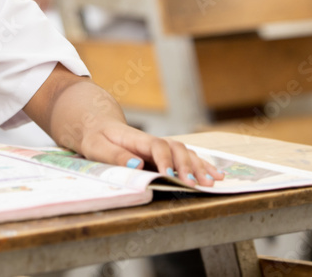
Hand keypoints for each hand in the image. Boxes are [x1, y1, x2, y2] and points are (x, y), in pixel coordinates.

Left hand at [75, 121, 223, 185]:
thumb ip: (114, 155)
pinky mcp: (164, 155)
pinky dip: (202, 166)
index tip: (170, 176)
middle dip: (188, 167)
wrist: (97, 126)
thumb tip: (137, 165)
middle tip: (196, 184)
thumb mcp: (96, 147)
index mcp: (136, 138)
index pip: (157, 146)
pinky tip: (216, 175)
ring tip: (212, 182)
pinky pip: (187, 159)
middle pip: (176, 149)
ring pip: (186, 153)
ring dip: (199, 167)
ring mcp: (160, 147)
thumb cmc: (96, 138)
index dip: (165, 160)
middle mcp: (152, 141)